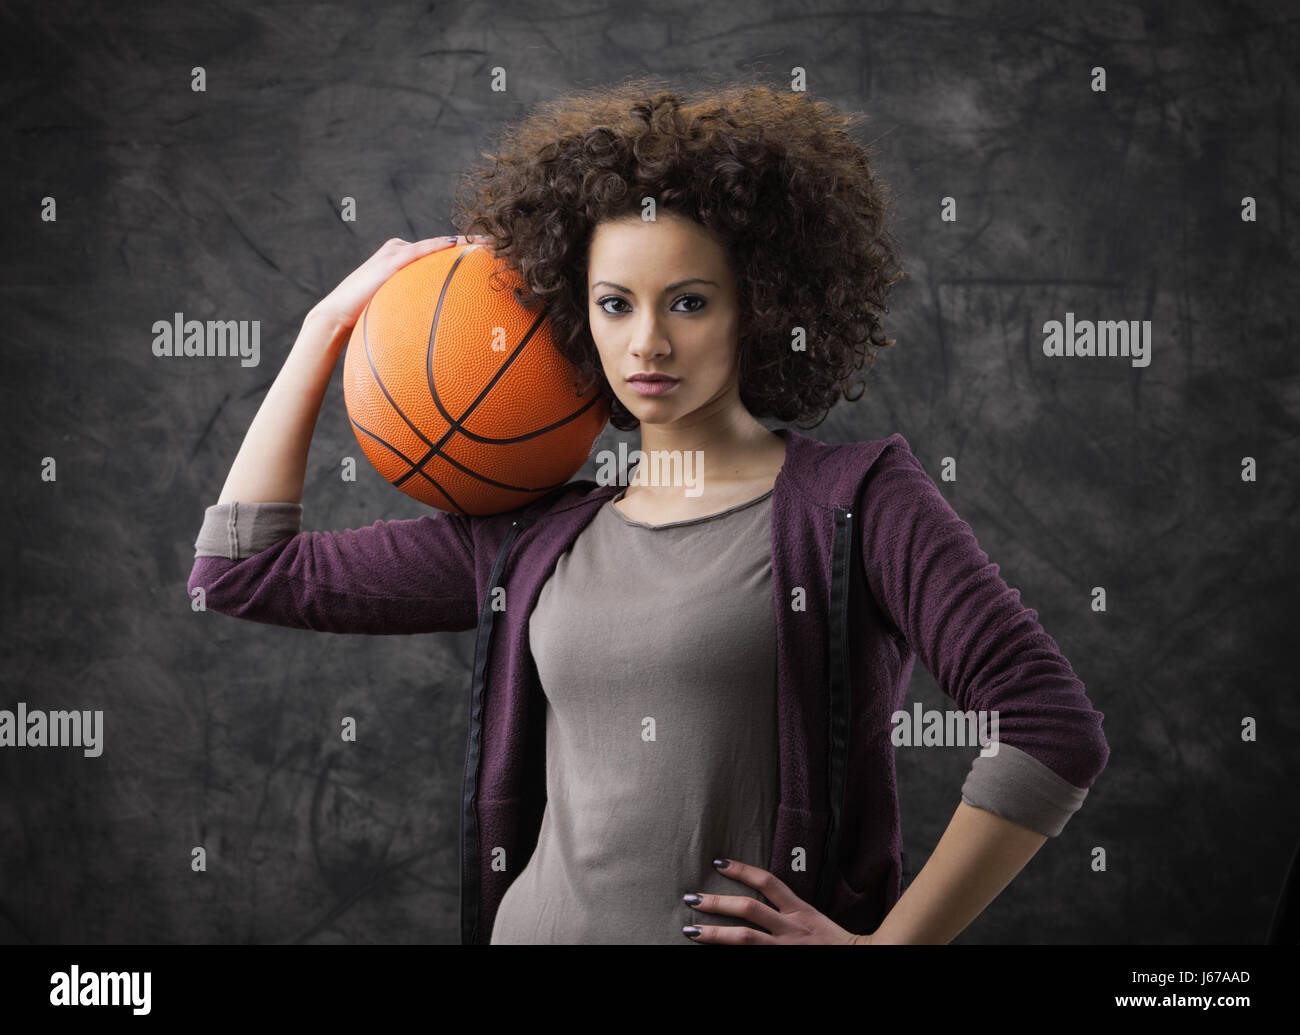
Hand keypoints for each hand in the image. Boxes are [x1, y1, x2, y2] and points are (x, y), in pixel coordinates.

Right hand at [306, 234, 491, 338]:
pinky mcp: (391, 260)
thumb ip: (419, 317)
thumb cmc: (368, 323)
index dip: (466, 253)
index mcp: (405, 261)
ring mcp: (396, 253)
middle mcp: (402, 251)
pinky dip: (439, 247)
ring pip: (437, 245)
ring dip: (464, 243)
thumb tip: (446, 338)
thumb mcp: (399, 317)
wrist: (338, 317)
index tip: (494, 254)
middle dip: (472, 244)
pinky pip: (421, 251)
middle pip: (443, 247)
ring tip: (490, 242)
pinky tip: (458, 245)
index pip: (440, 256)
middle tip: (501, 243)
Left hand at [681, 858, 873, 944]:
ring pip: (745, 938)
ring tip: (691, 930)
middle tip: (691, 898)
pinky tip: (713, 955)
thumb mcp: (812, 919)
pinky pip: (752, 958)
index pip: (768, 883)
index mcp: (800, 910)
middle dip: (717, 903)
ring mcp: (786, 948)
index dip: (742, 870)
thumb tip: (758, 897)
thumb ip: (788, 909)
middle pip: (748, 910)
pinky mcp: (782, 963)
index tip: (718, 862)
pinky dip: (733, 956)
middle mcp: (791, 928)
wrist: (863, 959)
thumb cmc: (834, 941)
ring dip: (715, 934)